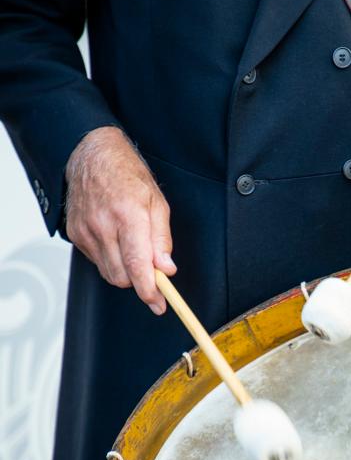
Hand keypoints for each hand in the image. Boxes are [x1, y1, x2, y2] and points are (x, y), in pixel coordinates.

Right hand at [65, 126, 175, 313]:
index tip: (158, 304)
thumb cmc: (127, 175)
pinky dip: (110, 260)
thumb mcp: (157, 202)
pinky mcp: (75, 234)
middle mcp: (103, 225)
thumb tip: (166, 269)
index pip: (138, 266)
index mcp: (128, 215)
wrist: (92, 155)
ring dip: (125, 273)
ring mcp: (86, 231)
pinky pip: (97, 261)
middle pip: (122, 277)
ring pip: (109, 273)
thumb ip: (162, 239)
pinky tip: (116, 241)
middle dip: (140, 282)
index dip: (149, 292)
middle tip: (152, 275)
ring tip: (134, 251)